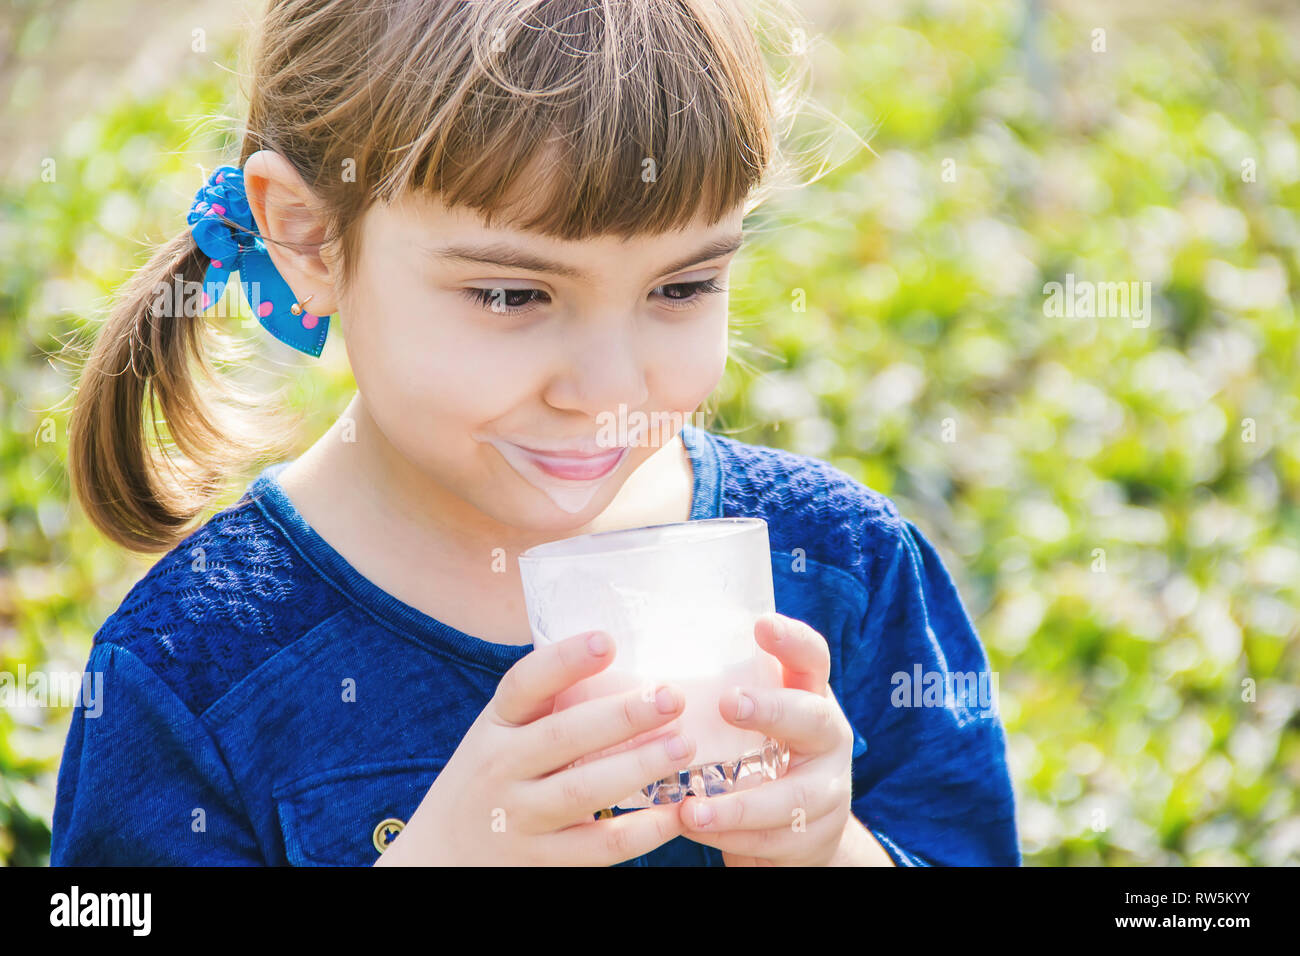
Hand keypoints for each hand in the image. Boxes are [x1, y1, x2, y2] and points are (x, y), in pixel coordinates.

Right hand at [376, 629, 697, 865]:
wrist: (439, 858)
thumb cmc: (489, 780)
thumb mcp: (500, 735)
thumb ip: (545, 706)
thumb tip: (618, 654)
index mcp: (494, 726)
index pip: (523, 685)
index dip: (564, 660)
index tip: (607, 640)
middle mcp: (501, 768)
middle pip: (562, 737)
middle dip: (621, 715)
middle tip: (671, 697)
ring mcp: (519, 818)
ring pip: (583, 791)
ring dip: (638, 767)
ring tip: (683, 745)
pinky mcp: (541, 861)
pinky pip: (599, 846)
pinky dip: (644, 830)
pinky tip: (677, 811)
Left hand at [676, 612, 857, 865]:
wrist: (800, 832)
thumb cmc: (758, 759)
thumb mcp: (751, 722)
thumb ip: (720, 694)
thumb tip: (639, 668)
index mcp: (809, 697)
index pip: (812, 658)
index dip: (792, 639)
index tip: (760, 624)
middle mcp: (827, 737)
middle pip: (812, 718)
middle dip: (771, 710)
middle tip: (729, 703)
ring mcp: (828, 789)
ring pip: (791, 797)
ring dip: (738, 805)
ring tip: (691, 810)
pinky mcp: (816, 836)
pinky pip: (772, 840)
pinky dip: (729, 837)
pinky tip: (691, 828)